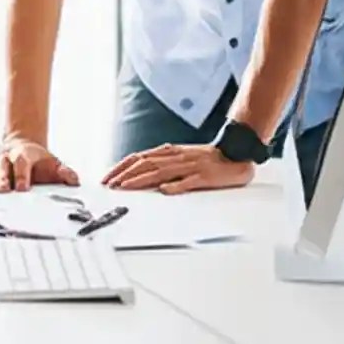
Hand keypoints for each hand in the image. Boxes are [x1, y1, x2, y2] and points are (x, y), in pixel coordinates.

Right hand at [0, 134, 79, 192]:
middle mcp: (4, 158)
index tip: (23, 188)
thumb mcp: (54, 165)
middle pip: (1, 166)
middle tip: (2, 192)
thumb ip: (64, 173)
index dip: (22, 175)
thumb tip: (74, 181)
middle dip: (1, 179)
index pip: (22, 163)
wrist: (22, 149)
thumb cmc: (39, 163)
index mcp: (23, 155)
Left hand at [102, 143, 253, 194]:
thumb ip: (161, 163)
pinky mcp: (204, 177)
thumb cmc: (206, 159)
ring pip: (161, 171)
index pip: (138, 158)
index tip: (108, 178)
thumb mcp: (179, 157)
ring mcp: (190, 166)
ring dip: (141, 180)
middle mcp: (176, 157)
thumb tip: (139, 173)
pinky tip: (164, 191)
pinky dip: (175, 186)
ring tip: (126, 187)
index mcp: (169, 152)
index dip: (121, 167)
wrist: (236, 154)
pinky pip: (188, 181)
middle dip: (124, 175)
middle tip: (110, 185)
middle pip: (145, 163)